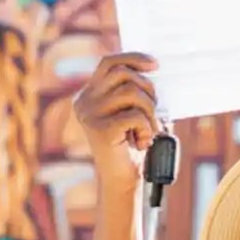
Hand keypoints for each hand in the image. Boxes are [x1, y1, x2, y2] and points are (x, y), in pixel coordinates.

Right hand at [73, 52, 159, 194]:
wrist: (125, 180)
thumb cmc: (133, 146)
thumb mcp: (134, 113)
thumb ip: (136, 91)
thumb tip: (153, 67)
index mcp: (90, 95)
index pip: (109, 63)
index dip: (132, 58)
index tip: (155, 64)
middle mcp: (85, 102)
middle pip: (123, 74)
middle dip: (148, 89)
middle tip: (155, 113)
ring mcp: (89, 115)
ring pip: (132, 93)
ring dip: (150, 111)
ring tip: (150, 130)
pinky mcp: (99, 130)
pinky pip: (135, 116)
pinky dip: (147, 129)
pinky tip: (143, 143)